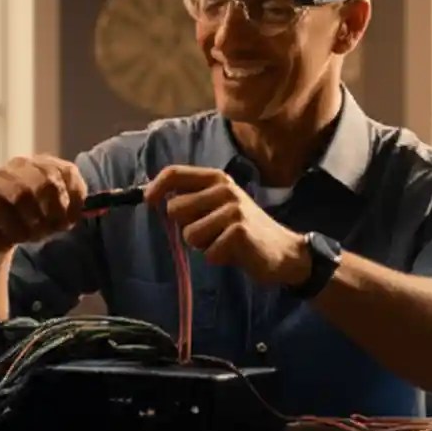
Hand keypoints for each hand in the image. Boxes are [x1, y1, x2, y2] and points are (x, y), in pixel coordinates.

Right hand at [0, 155, 87, 252]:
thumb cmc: (33, 221)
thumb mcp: (60, 216)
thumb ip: (77, 208)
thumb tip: (100, 206)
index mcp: (44, 165)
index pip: (67, 172)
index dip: (74, 198)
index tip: (71, 220)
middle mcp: (21, 164)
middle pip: (46, 182)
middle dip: (53, 213)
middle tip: (52, 230)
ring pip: (22, 195)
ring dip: (32, 222)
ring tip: (33, 235)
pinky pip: (1, 212)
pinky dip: (13, 230)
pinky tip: (15, 236)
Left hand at [144, 165, 309, 285]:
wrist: (283, 250)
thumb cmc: (243, 229)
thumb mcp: (218, 205)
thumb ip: (191, 199)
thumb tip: (151, 197)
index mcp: (216, 178)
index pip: (174, 173)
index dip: (155, 187)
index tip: (148, 201)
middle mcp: (224, 189)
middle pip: (175, 209)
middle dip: (185, 227)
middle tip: (210, 232)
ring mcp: (233, 209)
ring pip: (189, 234)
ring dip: (203, 245)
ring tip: (223, 242)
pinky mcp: (239, 232)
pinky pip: (208, 252)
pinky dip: (217, 257)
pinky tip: (235, 252)